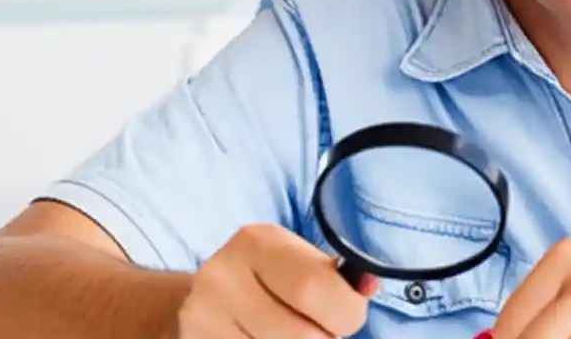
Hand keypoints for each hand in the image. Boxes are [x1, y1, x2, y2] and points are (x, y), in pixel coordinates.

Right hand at [172, 224, 378, 337]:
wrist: (206, 299)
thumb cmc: (271, 281)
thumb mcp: (300, 263)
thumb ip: (335, 277)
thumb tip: (368, 284)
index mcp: (258, 242)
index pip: (315, 288)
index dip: (346, 313)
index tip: (347, 316)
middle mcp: (222, 277)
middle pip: (303, 336)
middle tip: (320, 329)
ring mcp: (202, 318)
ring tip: (286, 332)